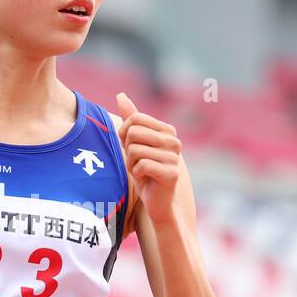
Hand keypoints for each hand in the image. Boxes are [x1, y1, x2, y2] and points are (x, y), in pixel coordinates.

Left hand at [111, 92, 181, 225]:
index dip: (125, 134)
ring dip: (131, 165)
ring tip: (142, 172)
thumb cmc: (145, 171)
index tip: (132, 148)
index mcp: (167, 130)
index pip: (134, 119)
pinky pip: (141, 165)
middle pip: (133, 133)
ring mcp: (175, 157)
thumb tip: (121, 95)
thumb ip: (131, 119)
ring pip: (134, 150)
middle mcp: (174, 141)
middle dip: (127, 150)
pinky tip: (146, 180)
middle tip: (137, 163)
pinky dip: (137, 174)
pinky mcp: (172, 173)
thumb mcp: (135, 142)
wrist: (157, 201)